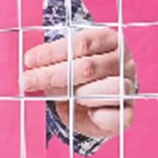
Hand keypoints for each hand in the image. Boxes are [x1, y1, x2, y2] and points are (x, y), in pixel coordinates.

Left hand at [21, 26, 137, 138]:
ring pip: (109, 89)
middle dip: (53, 75)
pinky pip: (118, 117)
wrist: (92, 107)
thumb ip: (52, 60)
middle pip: (89, 66)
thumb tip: (29, 63)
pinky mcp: (128, 113)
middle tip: (27, 81)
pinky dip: (100, 117)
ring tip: (58, 98)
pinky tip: (87, 115)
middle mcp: (124, 61)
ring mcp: (129, 87)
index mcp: (108, 40)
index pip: (82, 42)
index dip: (53, 52)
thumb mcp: (63, 63)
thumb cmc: (75, 79)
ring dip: (77, 95)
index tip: (28, 60)